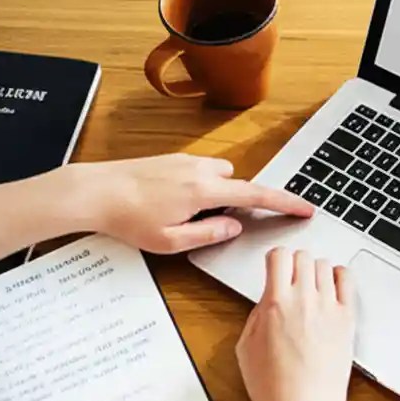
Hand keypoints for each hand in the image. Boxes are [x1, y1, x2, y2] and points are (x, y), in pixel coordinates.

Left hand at [65, 153, 313, 253]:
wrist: (94, 191)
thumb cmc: (128, 218)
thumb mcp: (172, 241)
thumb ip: (210, 234)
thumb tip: (235, 226)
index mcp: (205, 191)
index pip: (257, 195)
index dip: (285, 202)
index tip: (305, 208)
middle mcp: (199, 170)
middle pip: (238, 183)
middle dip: (237, 203)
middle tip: (215, 224)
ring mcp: (184, 161)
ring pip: (218, 176)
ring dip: (216, 194)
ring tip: (186, 216)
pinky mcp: (170, 158)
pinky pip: (199, 171)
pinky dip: (199, 187)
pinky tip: (171, 204)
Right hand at [236, 248, 356, 400]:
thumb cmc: (275, 388)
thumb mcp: (246, 348)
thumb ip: (256, 316)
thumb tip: (266, 300)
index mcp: (276, 303)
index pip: (278, 256)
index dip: (274, 259)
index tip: (274, 267)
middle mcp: (304, 300)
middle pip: (303, 256)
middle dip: (295, 263)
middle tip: (292, 278)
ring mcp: (329, 307)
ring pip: (324, 264)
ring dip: (315, 270)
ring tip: (311, 286)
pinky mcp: (347, 319)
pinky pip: (347, 280)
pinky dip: (339, 276)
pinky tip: (332, 286)